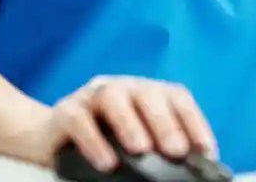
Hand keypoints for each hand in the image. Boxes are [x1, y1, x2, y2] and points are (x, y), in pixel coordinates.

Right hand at [41, 75, 217, 171]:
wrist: (49, 137)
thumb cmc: (105, 142)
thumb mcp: (137, 142)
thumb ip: (160, 148)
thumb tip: (194, 168)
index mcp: (147, 93)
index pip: (177, 97)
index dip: (194, 121)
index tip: (206, 150)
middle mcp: (123, 88)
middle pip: (148, 94)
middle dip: (165, 122)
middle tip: (176, 151)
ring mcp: (92, 96)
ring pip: (112, 97)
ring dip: (130, 123)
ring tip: (141, 150)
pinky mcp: (65, 111)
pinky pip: (78, 119)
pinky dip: (93, 140)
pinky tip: (106, 162)